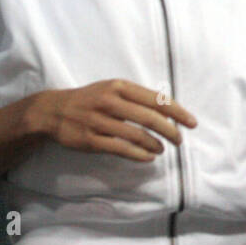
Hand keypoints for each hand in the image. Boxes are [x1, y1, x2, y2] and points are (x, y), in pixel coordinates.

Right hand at [27, 80, 196, 161]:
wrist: (53, 110)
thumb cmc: (91, 98)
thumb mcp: (112, 88)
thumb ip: (137, 97)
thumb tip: (169, 110)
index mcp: (119, 86)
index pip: (156, 99)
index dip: (177, 112)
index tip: (192, 123)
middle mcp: (110, 101)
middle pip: (149, 118)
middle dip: (170, 131)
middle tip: (180, 140)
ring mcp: (99, 121)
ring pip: (136, 135)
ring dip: (155, 144)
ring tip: (163, 149)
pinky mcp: (90, 140)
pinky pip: (121, 149)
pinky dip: (139, 154)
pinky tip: (149, 157)